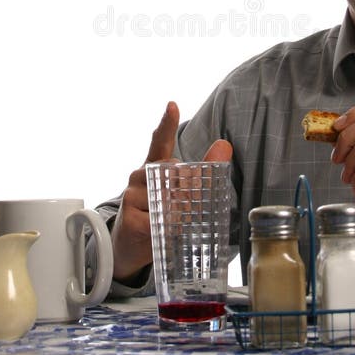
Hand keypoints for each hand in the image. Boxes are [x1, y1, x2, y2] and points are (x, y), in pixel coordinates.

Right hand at [111, 101, 232, 282]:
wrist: (129, 249)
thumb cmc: (156, 217)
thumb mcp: (181, 197)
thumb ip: (202, 172)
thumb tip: (224, 146)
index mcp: (154, 168)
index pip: (160, 141)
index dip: (167, 123)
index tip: (173, 106)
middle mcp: (140, 176)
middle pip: (173, 171)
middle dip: (186, 188)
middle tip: (184, 205)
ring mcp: (132, 194)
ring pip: (169, 196)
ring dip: (178, 211)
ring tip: (169, 222)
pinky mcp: (130, 215)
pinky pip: (160, 218)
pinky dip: (167, 227)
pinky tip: (158, 231)